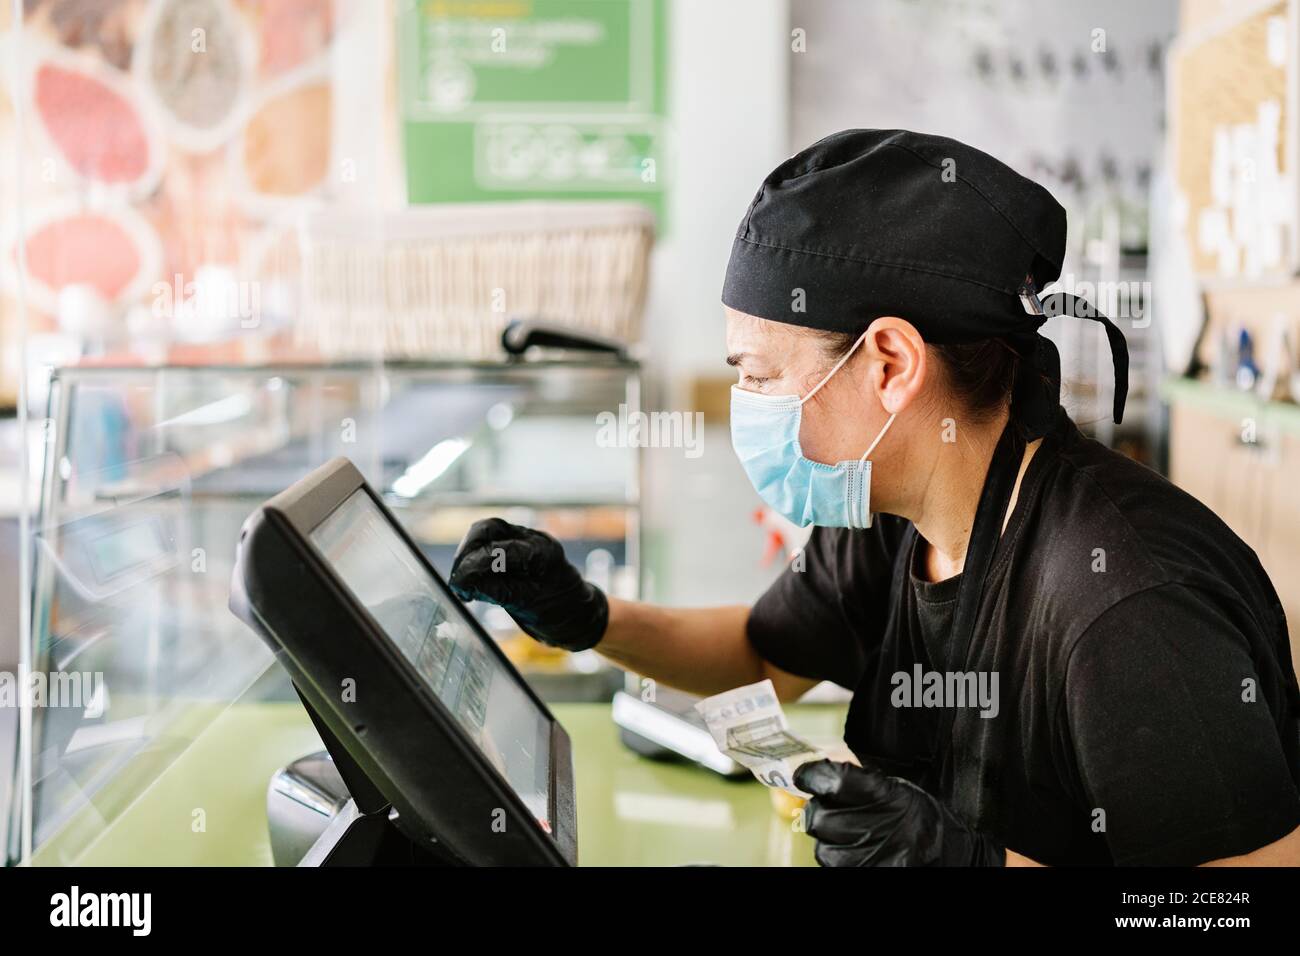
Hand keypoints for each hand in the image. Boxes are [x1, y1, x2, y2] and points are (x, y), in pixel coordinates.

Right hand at [448, 518, 608, 651]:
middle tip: (457, 580)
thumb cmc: (561, 613)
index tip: (458, 585)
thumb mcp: (529, 607)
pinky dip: (476, 558)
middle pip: (488, 529)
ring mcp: (526, 540)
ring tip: (462, 582)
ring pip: (487, 532)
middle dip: (466, 552)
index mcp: (541, 552)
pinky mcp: (518, 548)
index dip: (472, 566)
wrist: (578, 616)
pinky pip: (491, 543)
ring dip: (469, 553)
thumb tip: (464, 582)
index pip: (498, 549)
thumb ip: (497, 591)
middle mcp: (534, 539)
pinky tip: (471, 581)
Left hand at [794, 759, 1004, 866]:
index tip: (805, 774)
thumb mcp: (894, 787)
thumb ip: (856, 779)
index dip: (811, 775)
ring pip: (822, 848)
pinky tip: (853, 849)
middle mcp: (876, 827)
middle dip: (819, 810)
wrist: (947, 854)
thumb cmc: (920, 816)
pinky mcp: (867, 874)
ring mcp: (870, 857)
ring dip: (828, 839)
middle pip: (818, 817)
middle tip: (830, 807)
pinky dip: (838, 857)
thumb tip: (817, 769)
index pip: (831, 780)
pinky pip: (834, 866)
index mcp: (883, 795)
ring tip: (848, 832)